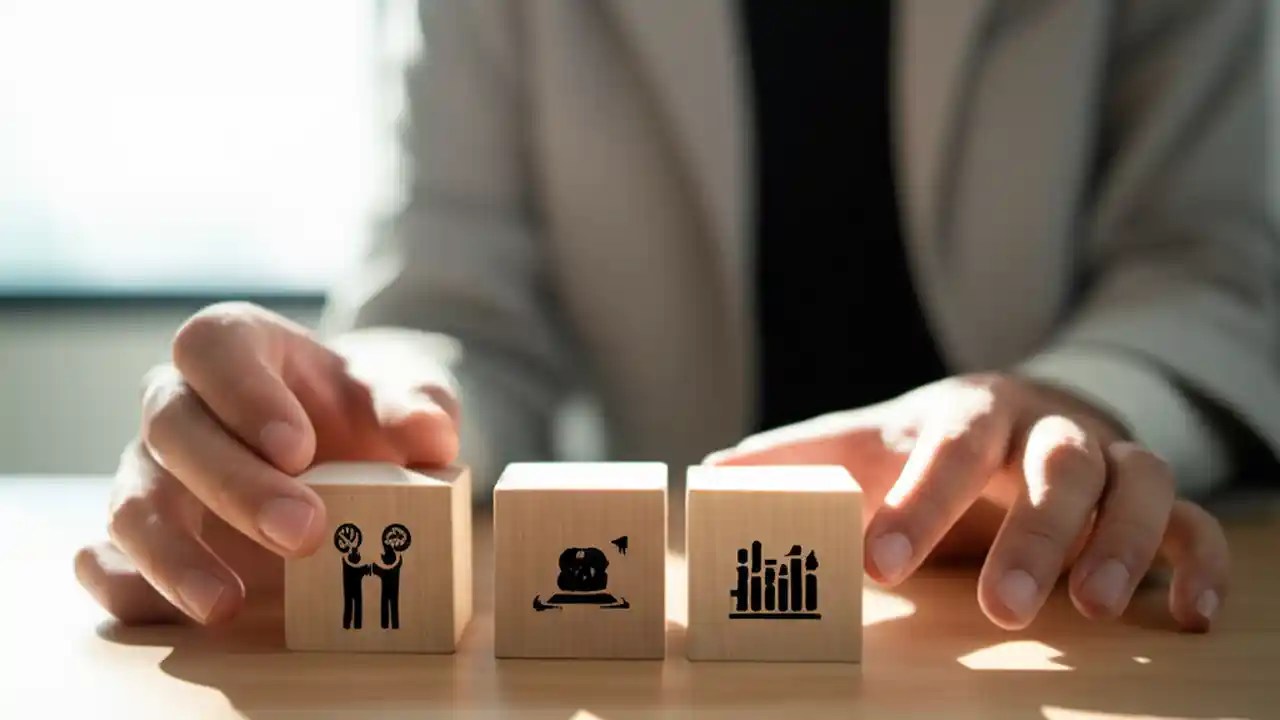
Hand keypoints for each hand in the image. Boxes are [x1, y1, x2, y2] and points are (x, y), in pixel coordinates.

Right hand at [74, 302, 459, 624]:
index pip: (213, 347)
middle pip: (174, 429)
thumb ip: (413, 404)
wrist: (345, 446)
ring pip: (132, 503)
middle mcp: (179, 403)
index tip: (297, 448)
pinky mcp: (139, 535)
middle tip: (303, 531)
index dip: (246, 394)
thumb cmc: (360, 407)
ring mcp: (151, 470)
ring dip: (175, 555)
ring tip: (228, 603)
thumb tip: (432, 436)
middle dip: (236, 485)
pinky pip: (107, 560)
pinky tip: (185, 613)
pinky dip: (134, 588)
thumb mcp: (399, 392)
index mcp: (235, 348)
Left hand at [706, 374, 1227, 631]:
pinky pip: (1196, 522)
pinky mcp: (1154, 499)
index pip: (951, 443)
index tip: (880, 563)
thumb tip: (708, 476)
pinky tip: (1189, 616)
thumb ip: (801, 462)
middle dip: (1033, 533)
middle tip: (999, 609)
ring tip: (1092, 612)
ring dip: (1120, 542)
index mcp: (969, 413)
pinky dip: (1200, 561)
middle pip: (1059, 463)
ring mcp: (1108, 459)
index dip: (921, 498)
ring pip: (1139, 481)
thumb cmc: (932, 443)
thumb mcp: (868, 444)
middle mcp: (1047, 429)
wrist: (1022, 416)